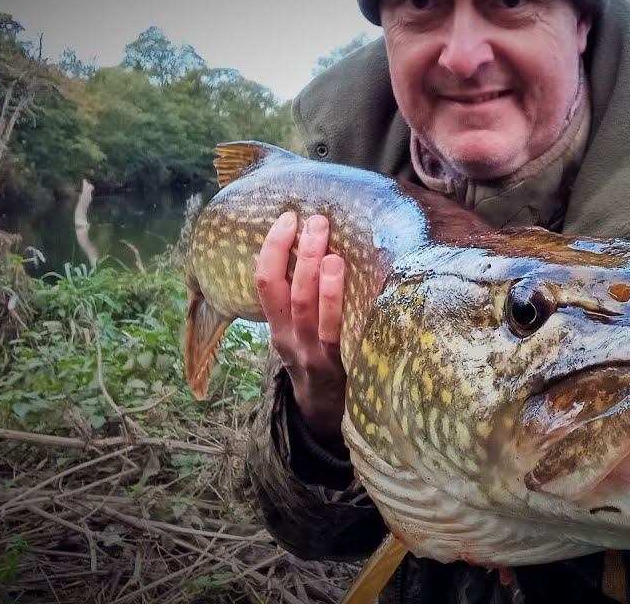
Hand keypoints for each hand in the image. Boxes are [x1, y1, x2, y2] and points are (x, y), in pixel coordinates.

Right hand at [256, 211, 346, 444]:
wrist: (324, 412)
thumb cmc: (315, 356)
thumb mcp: (296, 331)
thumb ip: (300, 296)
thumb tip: (318, 240)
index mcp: (277, 327)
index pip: (265, 283)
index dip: (273, 248)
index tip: (287, 218)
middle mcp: (292, 340)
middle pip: (292, 295)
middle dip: (302, 255)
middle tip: (317, 222)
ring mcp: (317, 355)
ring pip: (316, 317)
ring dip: (325, 284)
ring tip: (333, 255)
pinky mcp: (342, 366)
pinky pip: (343, 337)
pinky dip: (347, 312)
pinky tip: (364, 289)